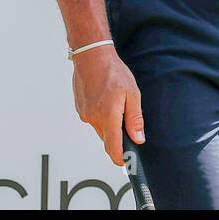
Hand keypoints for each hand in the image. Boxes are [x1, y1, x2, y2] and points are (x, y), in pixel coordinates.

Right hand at [71, 46, 143, 166]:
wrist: (91, 56)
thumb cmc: (113, 72)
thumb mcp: (132, 94)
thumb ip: (135, 119)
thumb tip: (138, 138)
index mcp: (108, 116)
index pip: (113, 147)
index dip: (120, 158)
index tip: (125, 163)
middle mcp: (93, 119)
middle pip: (107, 139)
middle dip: (117, 135)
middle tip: (127, 121)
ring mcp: (85, 114)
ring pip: (100, 128)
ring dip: (109, 123)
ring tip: (115, 102)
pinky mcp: (80, 109)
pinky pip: (93, 119)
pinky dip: (101, 115)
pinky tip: (105, 98)